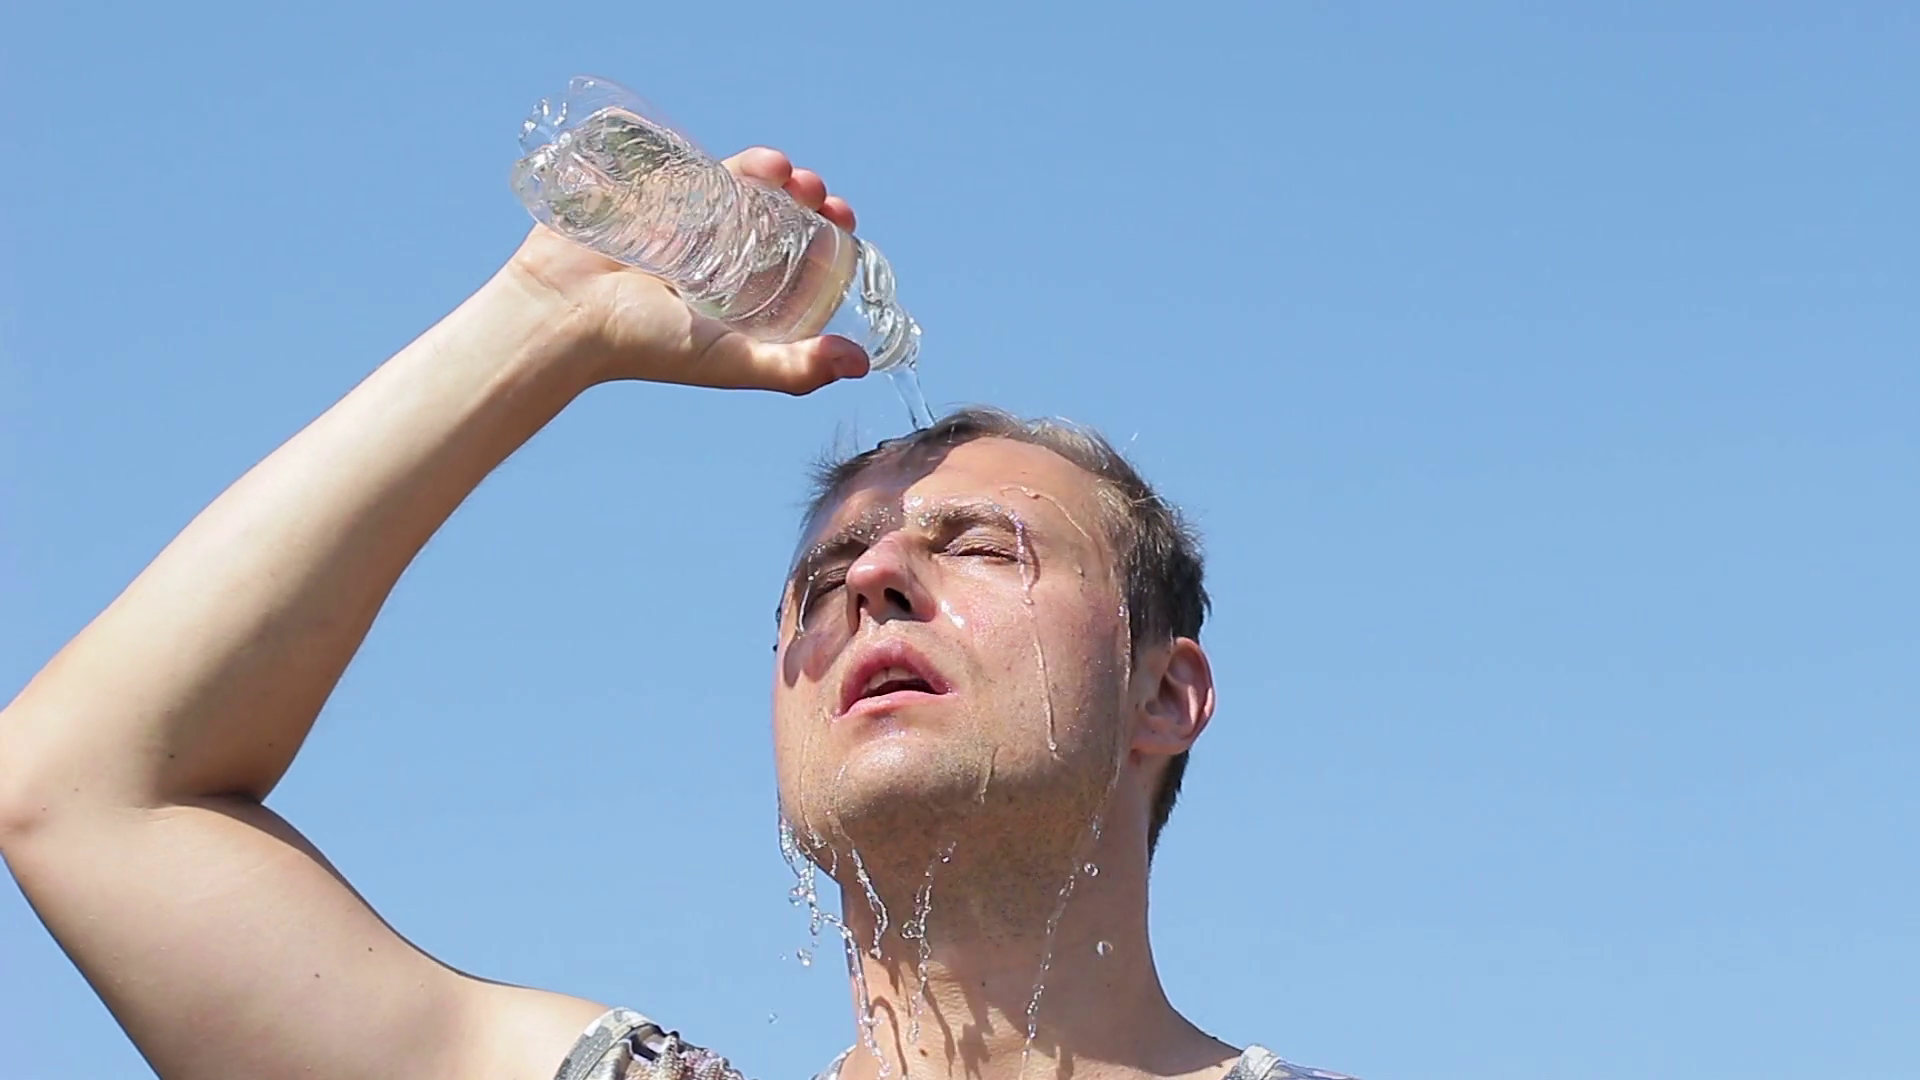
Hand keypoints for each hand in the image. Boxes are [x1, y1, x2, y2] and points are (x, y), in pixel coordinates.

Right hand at [505, 147, 869, 394]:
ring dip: (781, 178)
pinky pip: (706, 171)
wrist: (566, 312)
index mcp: (740, 301)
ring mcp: (688, 227)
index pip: (797, 263)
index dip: (829, 242)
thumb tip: (861, 366)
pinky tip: (767, 165)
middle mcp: (719, 263)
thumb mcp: (730, 361)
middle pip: (779, 221)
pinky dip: (742, 165)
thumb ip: (792, 369)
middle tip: (826, 200)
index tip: (846, 225)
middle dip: (810, 203)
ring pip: (748, 192)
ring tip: (796, 177)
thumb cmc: (645, 346)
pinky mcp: (658, 197)